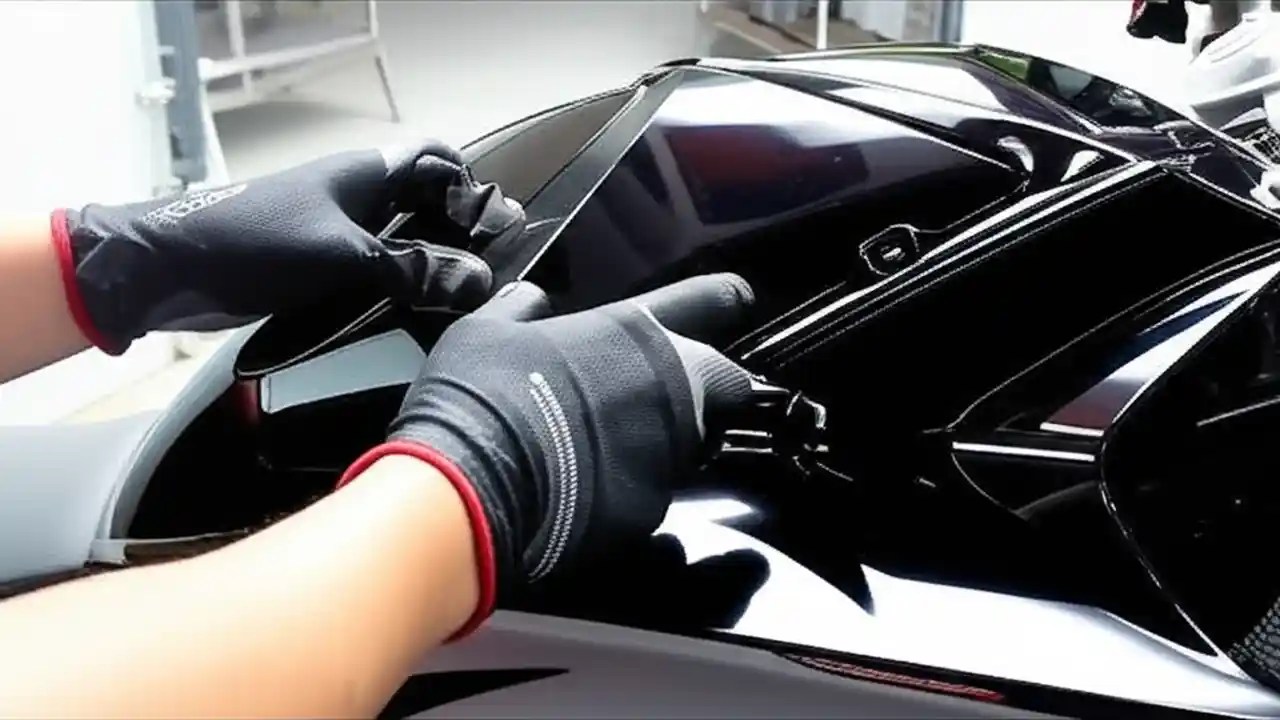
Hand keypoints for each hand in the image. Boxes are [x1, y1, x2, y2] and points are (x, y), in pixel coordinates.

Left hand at [52, 139, 521, 353]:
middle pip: (425, 205)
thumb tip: (478, 280)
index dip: (473, 188)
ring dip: (427, 268)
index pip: (440, 161)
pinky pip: (375, 272)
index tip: (501, 232)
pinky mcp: (319, 266)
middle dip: (458, 235)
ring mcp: (337, 231)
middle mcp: (358, 197)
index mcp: (368, 174)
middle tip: (487, 276)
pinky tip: (410, 320)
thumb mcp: (344, 256)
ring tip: (457, 304)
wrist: (171, 267)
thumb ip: (413, 269)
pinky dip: (397, 291)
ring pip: (401, 242)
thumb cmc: (255, 241)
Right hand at [336, 273, 757, 636]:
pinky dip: (627, 488)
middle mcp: (667, 390)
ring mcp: (666, 455)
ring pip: (690, 441)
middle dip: (701, 389)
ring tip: (601, 449)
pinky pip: (651, 491)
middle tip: (648, 400)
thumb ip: (518, 312)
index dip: (723, 299)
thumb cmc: (478, 398)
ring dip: (658, 441)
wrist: (468, 494)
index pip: (710, 301)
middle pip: (721, 384)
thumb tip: (530, 299)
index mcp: (631, 333)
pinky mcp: (651, 511)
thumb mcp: (485, 332)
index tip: (733, 300)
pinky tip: (583, 492)